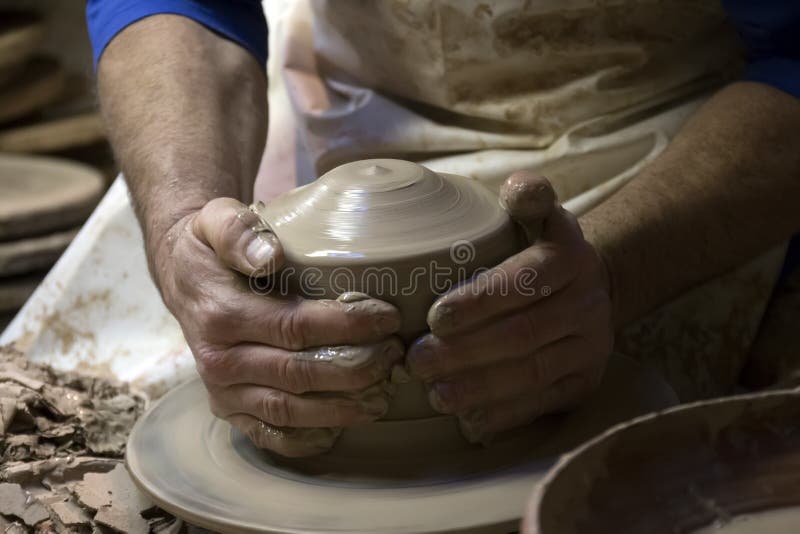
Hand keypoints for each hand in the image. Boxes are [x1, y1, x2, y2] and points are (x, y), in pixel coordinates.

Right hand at [153, 197, 402, 456]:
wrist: (181, 277)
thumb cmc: (210, 247)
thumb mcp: (216, 220)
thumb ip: (238, 232)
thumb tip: (269, 256)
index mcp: (221, 315)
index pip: (295, 326)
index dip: (347, 325)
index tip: (387, 316)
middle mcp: (219, 361)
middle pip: (299, 374)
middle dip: (356, 369)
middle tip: (394, 355)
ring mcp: (223, 391)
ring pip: (289, 411)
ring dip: (341, 408)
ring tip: (383, 394)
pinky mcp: (228, 410)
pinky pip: (268, 435)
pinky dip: (306, 439)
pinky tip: (342, 427)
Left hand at [406, 172, 612, 442]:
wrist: (595, 287)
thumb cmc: (542, 249)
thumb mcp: (542, 215)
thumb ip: (529, 196)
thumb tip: (514, 188)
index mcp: (570, 256)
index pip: (524, 281)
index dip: (479, 302)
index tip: (433, 317)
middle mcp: (586, 303)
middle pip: (522, 334)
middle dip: (464, 352)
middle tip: (417, 361)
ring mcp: (589, 347)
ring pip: (531, 374)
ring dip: (478, 388)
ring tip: (434, 393)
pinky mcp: (585, 382)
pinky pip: (544, 404)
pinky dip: (504, 415)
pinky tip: (468, 421)